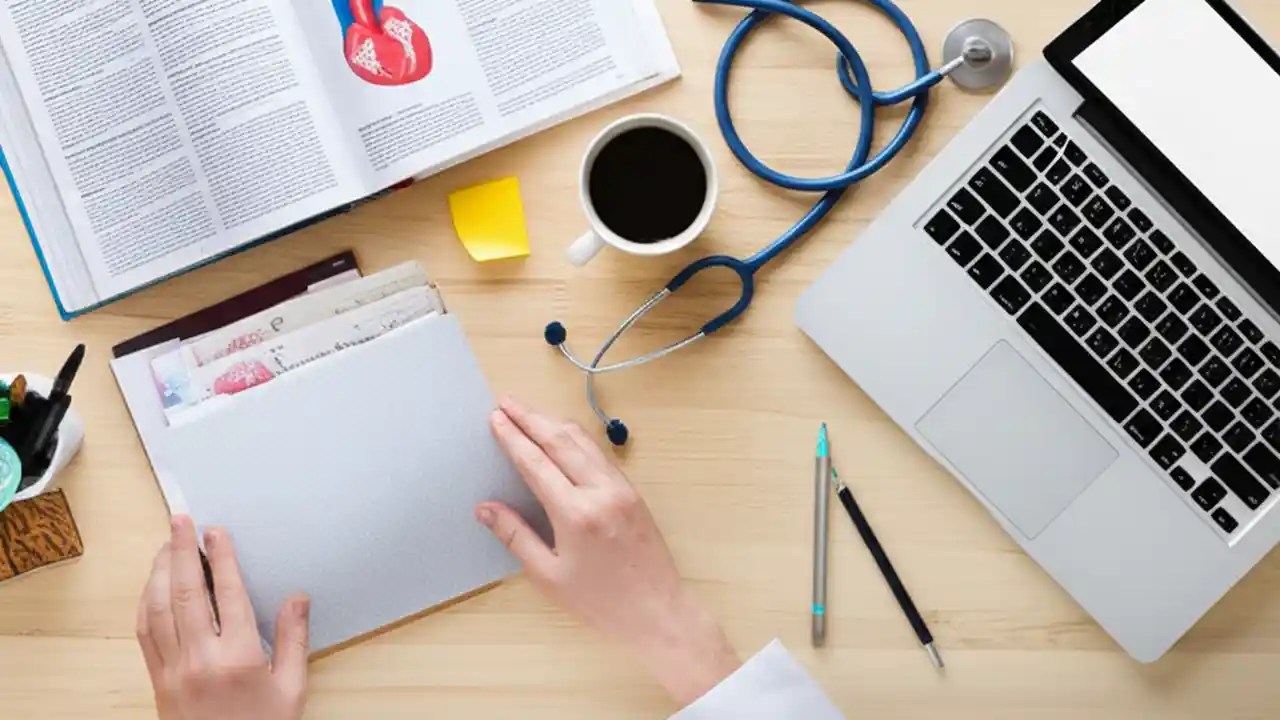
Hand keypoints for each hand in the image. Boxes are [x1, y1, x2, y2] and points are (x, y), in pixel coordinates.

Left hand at [136, 515, 309, 719]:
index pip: (227, 595)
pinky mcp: (157, 682)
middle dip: (182, 551)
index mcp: (238, 660)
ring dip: (160, 572)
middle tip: (181, 520)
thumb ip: (294, 641)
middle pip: (186, 593)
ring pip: (158, 609)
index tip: (217, 531)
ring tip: (167, 544)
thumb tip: (297, 599)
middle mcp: (200, 661)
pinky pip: (145, 633)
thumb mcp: (292, 689)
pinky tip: (154, 586)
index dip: (222, 558)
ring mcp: (173, 672)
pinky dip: (146, 602)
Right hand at [477, 398, 741, 704]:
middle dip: (531, 418)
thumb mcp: (548, 575)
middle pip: (560, 440)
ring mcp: (621, 488)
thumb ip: (515, 536)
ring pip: (584, 442)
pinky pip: (600, 455)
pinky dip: (577, 438)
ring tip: (529, 412)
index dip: (513, 437)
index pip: (536, 463)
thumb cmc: (601, 601)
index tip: (496, 418)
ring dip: (554, 422)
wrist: (657, 611)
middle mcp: (601, 492)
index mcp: (576, 514)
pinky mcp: (633, 492)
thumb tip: (485, 508)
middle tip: (506, 403)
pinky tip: (563, 435)